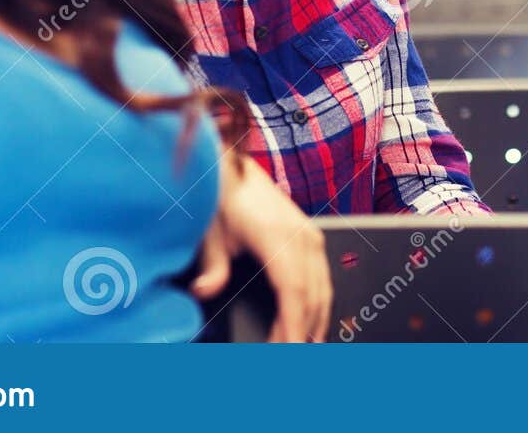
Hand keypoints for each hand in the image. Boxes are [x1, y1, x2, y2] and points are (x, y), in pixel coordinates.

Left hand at [190, 157, 331, 341]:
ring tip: (297, 351)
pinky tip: (306, 328)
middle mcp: (303, 236)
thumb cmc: (219, 196)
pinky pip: (322, 280)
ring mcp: (311, 236)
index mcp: (280, 236)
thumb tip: (204, 292)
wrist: (232, 166)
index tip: (288, 353)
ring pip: (323, 291)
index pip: (295, 292)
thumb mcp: (208, 231)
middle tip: (289, 361)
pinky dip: (316, 308)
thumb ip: (211, 265)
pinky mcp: (310, 238)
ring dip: (312, 325)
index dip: (293, 328)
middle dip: (302, 335)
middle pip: (313, 298)